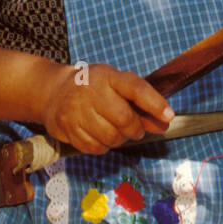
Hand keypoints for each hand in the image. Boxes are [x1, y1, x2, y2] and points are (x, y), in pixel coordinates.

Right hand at [42, 62, 174, 154]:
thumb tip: (164, 121)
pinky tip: (102, 137)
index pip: (135, 88)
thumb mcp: (115, 84)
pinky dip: (105, 147)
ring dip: (121, 139)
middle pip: (124, 119)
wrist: (54, 92)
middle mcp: (91, 91)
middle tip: (137, 130)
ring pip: (111, 137)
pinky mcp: (68, 128)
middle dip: (136, 129)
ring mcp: (77, 110)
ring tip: (118, 132)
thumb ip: (139, 101)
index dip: (155, 103)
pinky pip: (96, 147)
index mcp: (108, 76)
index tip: (168, 116)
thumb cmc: (93, 87)